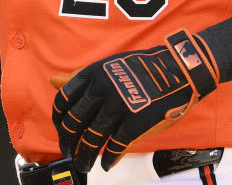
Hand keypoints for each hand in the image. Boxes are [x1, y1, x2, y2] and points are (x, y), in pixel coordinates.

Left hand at [50, 29, 219, 173]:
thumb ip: (80, 77)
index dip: (59, 120)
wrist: (179, 72)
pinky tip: (107, 164)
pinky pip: (115, 147)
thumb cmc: (143, 69)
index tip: (61, 130)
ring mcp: (119, 106)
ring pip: (92, 139)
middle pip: (75, 123)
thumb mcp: (108, 66)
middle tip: (68, 152)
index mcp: (94, 74)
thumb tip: (53, 82)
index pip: (65, 101)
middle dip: (68, 142)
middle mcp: (103, 89)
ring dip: (84, 156)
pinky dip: (109, 159)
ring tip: (83, 165)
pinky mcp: (136, 123)